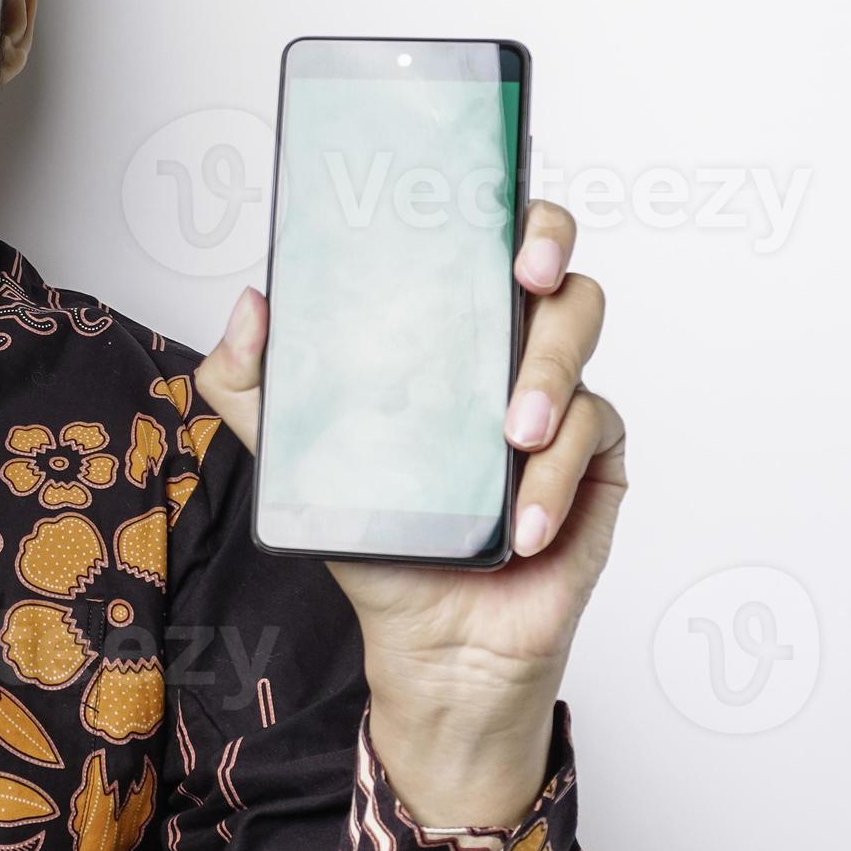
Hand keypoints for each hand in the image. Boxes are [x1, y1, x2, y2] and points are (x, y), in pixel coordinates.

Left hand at [194, 202, 628, 825]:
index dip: (506, 211)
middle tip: (524, 280)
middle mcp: (511, 354)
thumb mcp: (297, 460)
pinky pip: (594, 434)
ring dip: (547, 375)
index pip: (490, 243)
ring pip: (583, 337)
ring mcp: (562, 402)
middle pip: (559, 269)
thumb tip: (251, 304)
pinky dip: (554, 479)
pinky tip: (521, 523)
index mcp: (450, 336)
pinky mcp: (598, 460)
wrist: (433, 639)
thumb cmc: (381, 539)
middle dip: (550, 254)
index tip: (493, 215)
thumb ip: (254, 387)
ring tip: (509, 436)